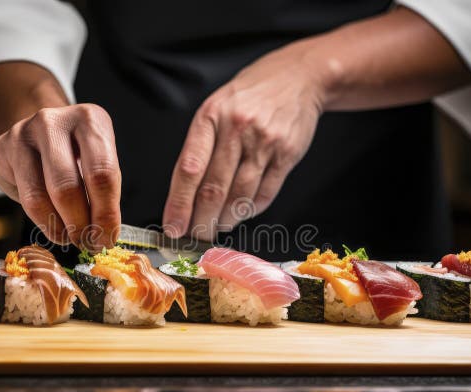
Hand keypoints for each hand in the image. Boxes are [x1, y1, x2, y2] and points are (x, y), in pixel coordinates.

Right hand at [0, 103, 121, 248]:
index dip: (105, 213)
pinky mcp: (4, 148)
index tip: (108, 238)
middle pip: (68, 186)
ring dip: (59, 227)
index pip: (102, 173)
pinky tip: (53, 226)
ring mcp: (25, 132)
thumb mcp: (97, 162)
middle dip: (80, 224)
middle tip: (88, 242)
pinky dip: (43, 221)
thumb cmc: (76, 153)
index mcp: (91, 120)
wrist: (38, 133)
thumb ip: (102, 191)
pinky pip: (24, 197)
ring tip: (70, 237)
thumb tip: (104, 234)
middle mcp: (56, 121)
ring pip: (41, 196)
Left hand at [162, 41, 326, 239]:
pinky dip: (250, 210)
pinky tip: (240, 213)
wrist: (298, 77)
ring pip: (240, 196)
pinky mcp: (287, 154)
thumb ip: (201, 146)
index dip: (179, 203)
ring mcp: (265, 142)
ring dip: (225, 220)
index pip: (189, 169)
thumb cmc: (249, 97)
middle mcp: (237, 129)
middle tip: (194, 235)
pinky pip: (265, 193)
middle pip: (214, 188)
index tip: (172, 226)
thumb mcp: (215, 108)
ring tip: (215, 227)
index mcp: (211, 117)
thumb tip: (184, 195)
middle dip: (201, 220)